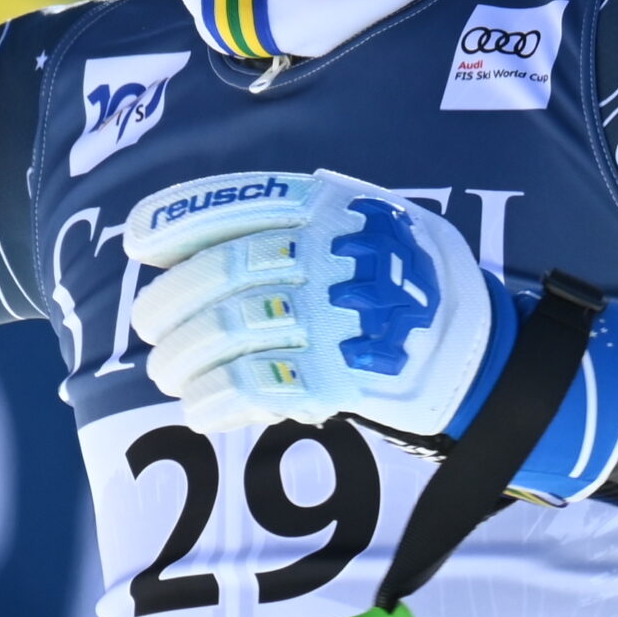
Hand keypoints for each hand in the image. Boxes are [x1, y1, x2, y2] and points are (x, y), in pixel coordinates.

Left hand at [124, 169, 495, 438]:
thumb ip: (300, 219)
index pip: (236, 205)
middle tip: (146, 324)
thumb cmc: (409, 281)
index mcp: (328, 208)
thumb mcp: (369, 220)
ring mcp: (330, 317)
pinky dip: (215, 401)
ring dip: (181, 358)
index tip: (137, 241)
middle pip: (221, 274)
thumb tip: (202, 236)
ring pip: (228, 333)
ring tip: (166, 371)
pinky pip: (253, 387)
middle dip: (169, 302)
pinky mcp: (336, 377)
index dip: (177, 221)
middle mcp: (326, 256)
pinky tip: (198, 411)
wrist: (481, 354)